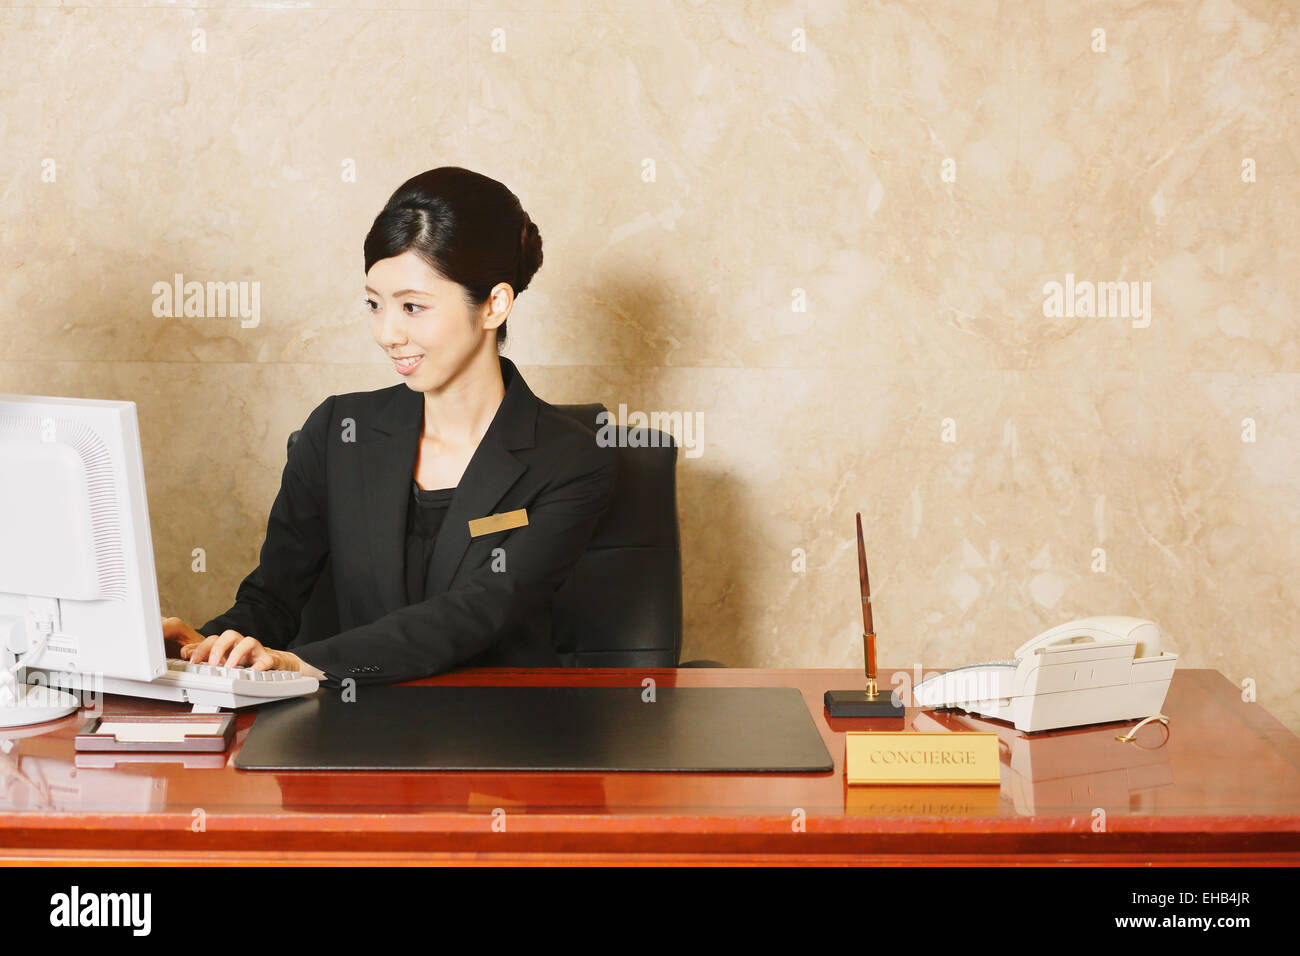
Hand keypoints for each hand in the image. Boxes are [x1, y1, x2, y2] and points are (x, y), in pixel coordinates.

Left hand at [161, 617, 307, 672]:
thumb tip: (185, 651)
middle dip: (218, 648)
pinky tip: (254, 670)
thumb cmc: (246, 661)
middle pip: (229, 635)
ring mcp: (256, 651)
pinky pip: (268, 659)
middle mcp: (241, 645)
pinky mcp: (271, 660)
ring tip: (229, 667)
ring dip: (237, 653)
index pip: (213, 639)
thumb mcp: (223, 659)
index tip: (193, 661)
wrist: (275, 664)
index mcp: (229, 645)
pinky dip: (261, 665)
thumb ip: (204, 655)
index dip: (201, 648)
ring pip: (249, 641)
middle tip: (211, 664)